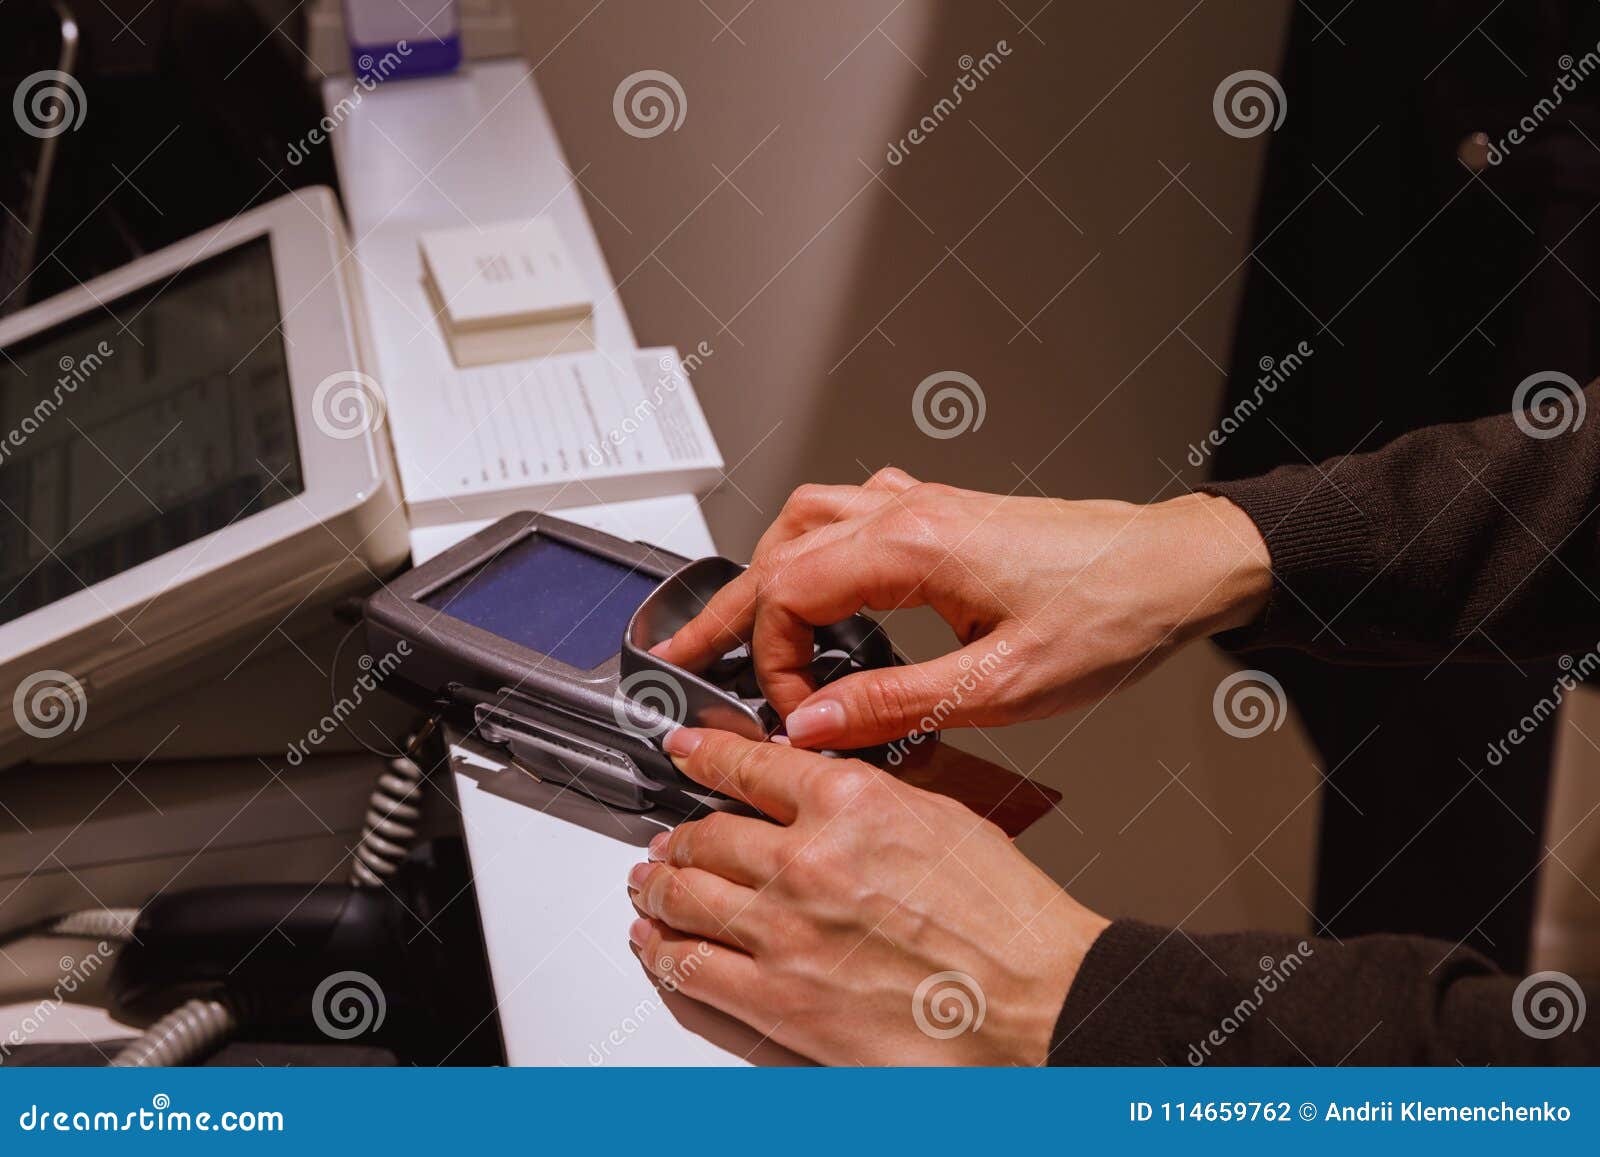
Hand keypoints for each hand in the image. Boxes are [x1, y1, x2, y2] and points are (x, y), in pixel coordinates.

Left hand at [625, 728, 1109, 1065]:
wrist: (1036, 1007)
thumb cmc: (1009, 925)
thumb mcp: (944, 821)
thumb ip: (868, 801)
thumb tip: (820, 795)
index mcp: (850, 804)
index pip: (748, 766)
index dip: (703, 756)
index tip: (684, 753)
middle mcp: (806, 861)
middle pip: (704, 836)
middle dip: (675, 838)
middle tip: (665, 842)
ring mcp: (782, 934)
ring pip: (684, 900)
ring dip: (657, 891)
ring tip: (649, 888)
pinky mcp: (776, 1002)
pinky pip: (690, 972)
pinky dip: (663, 954)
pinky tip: (657, 946)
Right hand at [654, 468, 1271, 748]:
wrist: (1176, 566)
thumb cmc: (1110, 616)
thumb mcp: (998, 686)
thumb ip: (891, 705)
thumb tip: (809, 725)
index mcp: (911, 548)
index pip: (787, 593)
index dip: (768, 659)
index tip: (790, 713)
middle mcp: (908, 512)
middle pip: (779, 549)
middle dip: (728, 608)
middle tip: (684, 651)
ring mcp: (926, 505)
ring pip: (809, 518)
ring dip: (768, 569)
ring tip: (744, 619)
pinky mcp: (948, 515)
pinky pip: (856, 509)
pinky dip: (820, 544)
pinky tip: (828, 577)